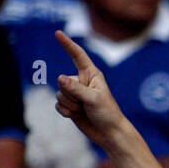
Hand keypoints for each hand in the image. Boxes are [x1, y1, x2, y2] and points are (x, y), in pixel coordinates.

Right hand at [53, 31, 129, 147]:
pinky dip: (66, 112)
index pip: (78, 56)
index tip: (58, 33)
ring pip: (59, 94)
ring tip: (84, 110)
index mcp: (92, 75)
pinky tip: (77, 116)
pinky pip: (58, 105)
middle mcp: (82, 82)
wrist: (110, 134)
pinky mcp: (71, 105)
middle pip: (63, 81)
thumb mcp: (94, 99)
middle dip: (71, 95)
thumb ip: (76, 88)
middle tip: (87, 104)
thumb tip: (59, 78)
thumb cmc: (108, 114)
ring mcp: (75, 94)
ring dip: (70, 105)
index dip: (68, 44)